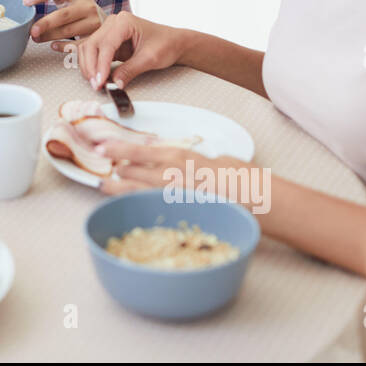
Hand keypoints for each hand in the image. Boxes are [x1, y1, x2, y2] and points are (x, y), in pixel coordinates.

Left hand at [23, 0, 105, 42]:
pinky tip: (53, 46)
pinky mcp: (95, 37)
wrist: (110, 23)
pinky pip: (77, 45)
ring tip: (36, 38)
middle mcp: (87, 7)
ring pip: (68, 31)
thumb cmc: (82, 8)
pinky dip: (64, 46)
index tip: (25, 2)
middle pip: (63, 15)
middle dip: (46, 23)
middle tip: (32, 30)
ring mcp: (93, 23)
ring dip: (50, 36)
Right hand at [73, 12, 188, 90]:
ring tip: (96, 83)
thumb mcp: (150, 59)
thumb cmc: (166, 44)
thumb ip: (130, 70)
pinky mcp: (109, 41)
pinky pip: (94, 52)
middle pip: (92, 45)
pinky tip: (98, 77)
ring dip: (89, 66)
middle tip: (96, 85)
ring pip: (89, 48)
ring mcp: (109, 31)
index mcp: (124, 22)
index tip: (100, 82)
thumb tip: (114, 84)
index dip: (100, 65)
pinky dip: (93, 65)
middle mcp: (113, 23)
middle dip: (91, 67)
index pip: (106, 44)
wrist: (174, 42)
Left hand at [95, 140, 262, 209]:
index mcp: (187, 160)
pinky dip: (141, 205)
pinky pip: (158, 211)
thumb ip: (197, 161)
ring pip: (142, 193)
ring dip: (121, 188)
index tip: (104, 147)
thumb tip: (180, 163)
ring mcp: (180, 202)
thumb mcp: (220, 161)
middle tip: (98, 166)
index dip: (122, 150)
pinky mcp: (186, 218)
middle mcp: (179, 180)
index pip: (145, 152)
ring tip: (103, 185)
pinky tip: (130, 205)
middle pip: (138, 173)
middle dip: (116, 170)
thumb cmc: (248, 180)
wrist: (267, 204)